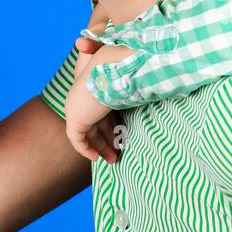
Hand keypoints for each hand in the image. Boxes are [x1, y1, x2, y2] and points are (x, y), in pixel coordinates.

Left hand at [64, 42, 138, 162]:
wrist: (113, 72)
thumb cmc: (126, 75)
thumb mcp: (132, 86)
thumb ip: (137, 94)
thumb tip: (157, 99)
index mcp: (97, 89)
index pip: (103, 113)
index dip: (113, 127)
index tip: (124, 138)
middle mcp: (84, 98)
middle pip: (95, 124)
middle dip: (107, 140)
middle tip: (119, 154)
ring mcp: (77, 108)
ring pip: (87, 134)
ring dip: (100, 148)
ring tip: (113, 159)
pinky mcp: (75, 119)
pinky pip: (77, 140)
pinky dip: (86, 150)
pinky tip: (96, 158)